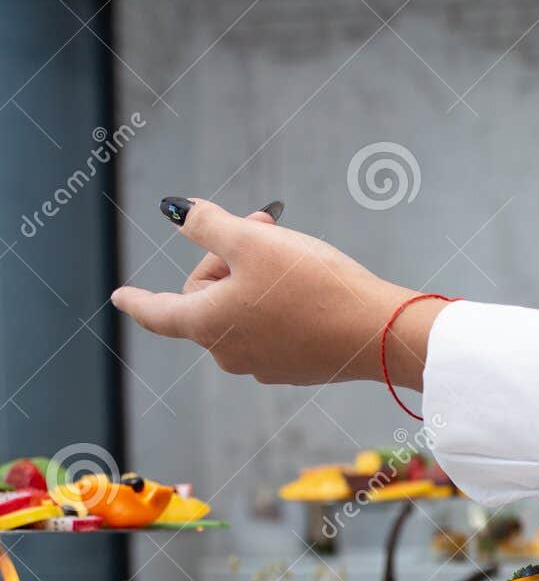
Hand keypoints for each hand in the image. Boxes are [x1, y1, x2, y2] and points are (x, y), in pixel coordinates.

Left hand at [111, 199, 446, 390]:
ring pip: (241, 310)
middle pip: (207, 297)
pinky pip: (270, 329)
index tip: (119, 296)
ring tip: (290, 253)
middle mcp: (228, 353)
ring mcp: (262, 365)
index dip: (137, 299)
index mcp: (209, 325)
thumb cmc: (313, 285)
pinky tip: (310, 288)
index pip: (158, 312)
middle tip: (261, 226)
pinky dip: (278, 302)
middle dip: (226, 258)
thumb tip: (176, 212)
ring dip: (254, 276)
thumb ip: (207, 225)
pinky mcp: (294, 368)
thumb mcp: (254, 242)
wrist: (376, 333)